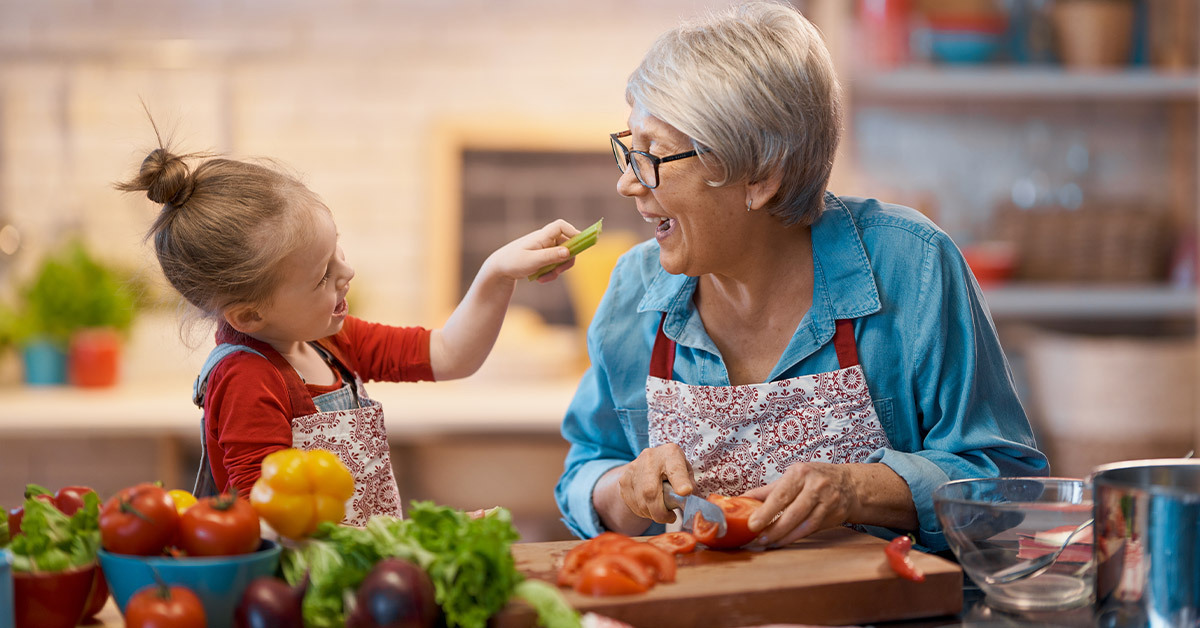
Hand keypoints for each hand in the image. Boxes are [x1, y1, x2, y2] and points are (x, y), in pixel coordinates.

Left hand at [482, 219, 579, 281]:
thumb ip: (551, 256)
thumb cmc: (513, 262)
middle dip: (566, 260)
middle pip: (567, 244)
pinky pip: (555, 263)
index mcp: (542, 236)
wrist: (499, 269)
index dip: (573, 232)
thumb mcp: (532, 261)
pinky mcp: (544, 257)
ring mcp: (545, 248)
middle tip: (559, 272)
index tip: (580, 244)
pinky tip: (540, 279)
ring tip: (544, 278)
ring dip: (557, 269)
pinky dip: (551, 272)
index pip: (561, 226)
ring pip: (562, 256)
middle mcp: (545, 239)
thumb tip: (568, 252)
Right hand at [618, 443, 695, 524]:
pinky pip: (633, 505)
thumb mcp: (686, 471)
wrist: (648, 462)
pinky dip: (643, 511)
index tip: (685, 492)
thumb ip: (689, 484)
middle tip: (670, 517)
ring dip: (652, 513)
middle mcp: (649, 458)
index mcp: (670, 454)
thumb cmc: (672, 469)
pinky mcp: (623, 481)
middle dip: (661, 512)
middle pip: (650, 491)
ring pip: (640, 502)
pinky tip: (649, 506)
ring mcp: (633, 469)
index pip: (675, 468)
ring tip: (660, 510)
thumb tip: (688, 500)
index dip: (680, 482)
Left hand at [740, 461, 859, 546]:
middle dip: (774, 528)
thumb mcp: (792, 477)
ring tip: (768, 543)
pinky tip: (783, 541)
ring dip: (784, 536)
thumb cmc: (814, 478)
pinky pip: (812, 530)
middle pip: (793, 512)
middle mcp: (816, 486)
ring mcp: (828, 501)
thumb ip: (767, 491)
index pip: (781, 495)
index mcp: (801, 473)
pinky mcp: (835, 515)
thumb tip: (740, 500)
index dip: (766, 512)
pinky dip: (796, 537)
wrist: (850, 484)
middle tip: (758, 539)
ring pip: (804, 524)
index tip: (752, 524)